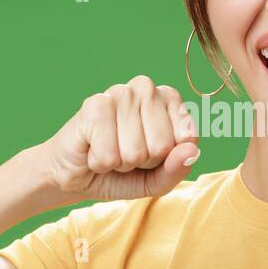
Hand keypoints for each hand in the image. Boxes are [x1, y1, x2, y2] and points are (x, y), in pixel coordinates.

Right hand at [40, 75, 200, 201]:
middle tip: (126, 155)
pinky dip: (101, 163)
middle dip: (143, 161)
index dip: (168, 158)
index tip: (150, 155)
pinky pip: (111, 154)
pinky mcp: (94, 105)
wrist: (75, 175)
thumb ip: (178, 168)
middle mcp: (146, 88)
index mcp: (168, 99)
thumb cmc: (120, 172)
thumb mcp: (156, 180)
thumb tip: (192, 151)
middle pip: (162, 145)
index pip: (188, 137)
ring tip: (109, 151)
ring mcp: (119, 92)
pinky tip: (93, 150)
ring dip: (121, 163)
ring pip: (136, 151)